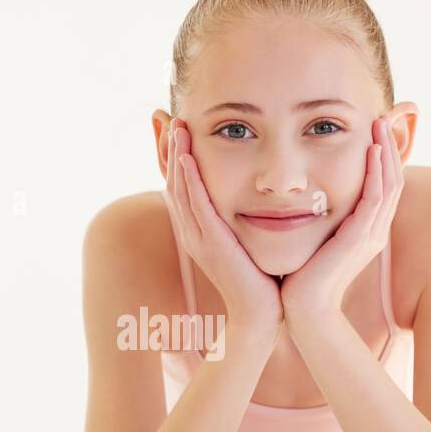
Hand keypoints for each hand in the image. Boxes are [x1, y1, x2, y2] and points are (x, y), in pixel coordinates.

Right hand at [164, 117, 282, 345]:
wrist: (262, 314)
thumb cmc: (261, 279)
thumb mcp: (247, 240)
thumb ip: (243, 217)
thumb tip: (255, 195)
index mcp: (199, 230)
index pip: (181, 186)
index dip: (175, 157)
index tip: (176, 128)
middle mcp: (193, 232)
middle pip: (174, 183)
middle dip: (170, 150)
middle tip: (168, 117)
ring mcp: (199, 238)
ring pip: (180, 190)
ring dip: (177, 157)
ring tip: (176, 127)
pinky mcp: (211, 244)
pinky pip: (196, 207)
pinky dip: (190, 181)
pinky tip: (187, 158)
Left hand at [279, 115, 405, 325]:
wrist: (303, 310)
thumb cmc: (301, 278)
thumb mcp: (313, 239)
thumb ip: (316, 218)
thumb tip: (303, 195)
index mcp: (365, 230)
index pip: (382, 185)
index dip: (382, 157)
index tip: (373, 130)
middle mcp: (373, 230)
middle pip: (392, 180)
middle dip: (389, 148)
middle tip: (383, 117)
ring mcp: (370, 235)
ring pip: (389, 185)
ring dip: (386, 153)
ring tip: (380, 125)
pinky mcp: (360, 238)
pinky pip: (376, 199)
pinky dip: (377, 173)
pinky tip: (372, 151)